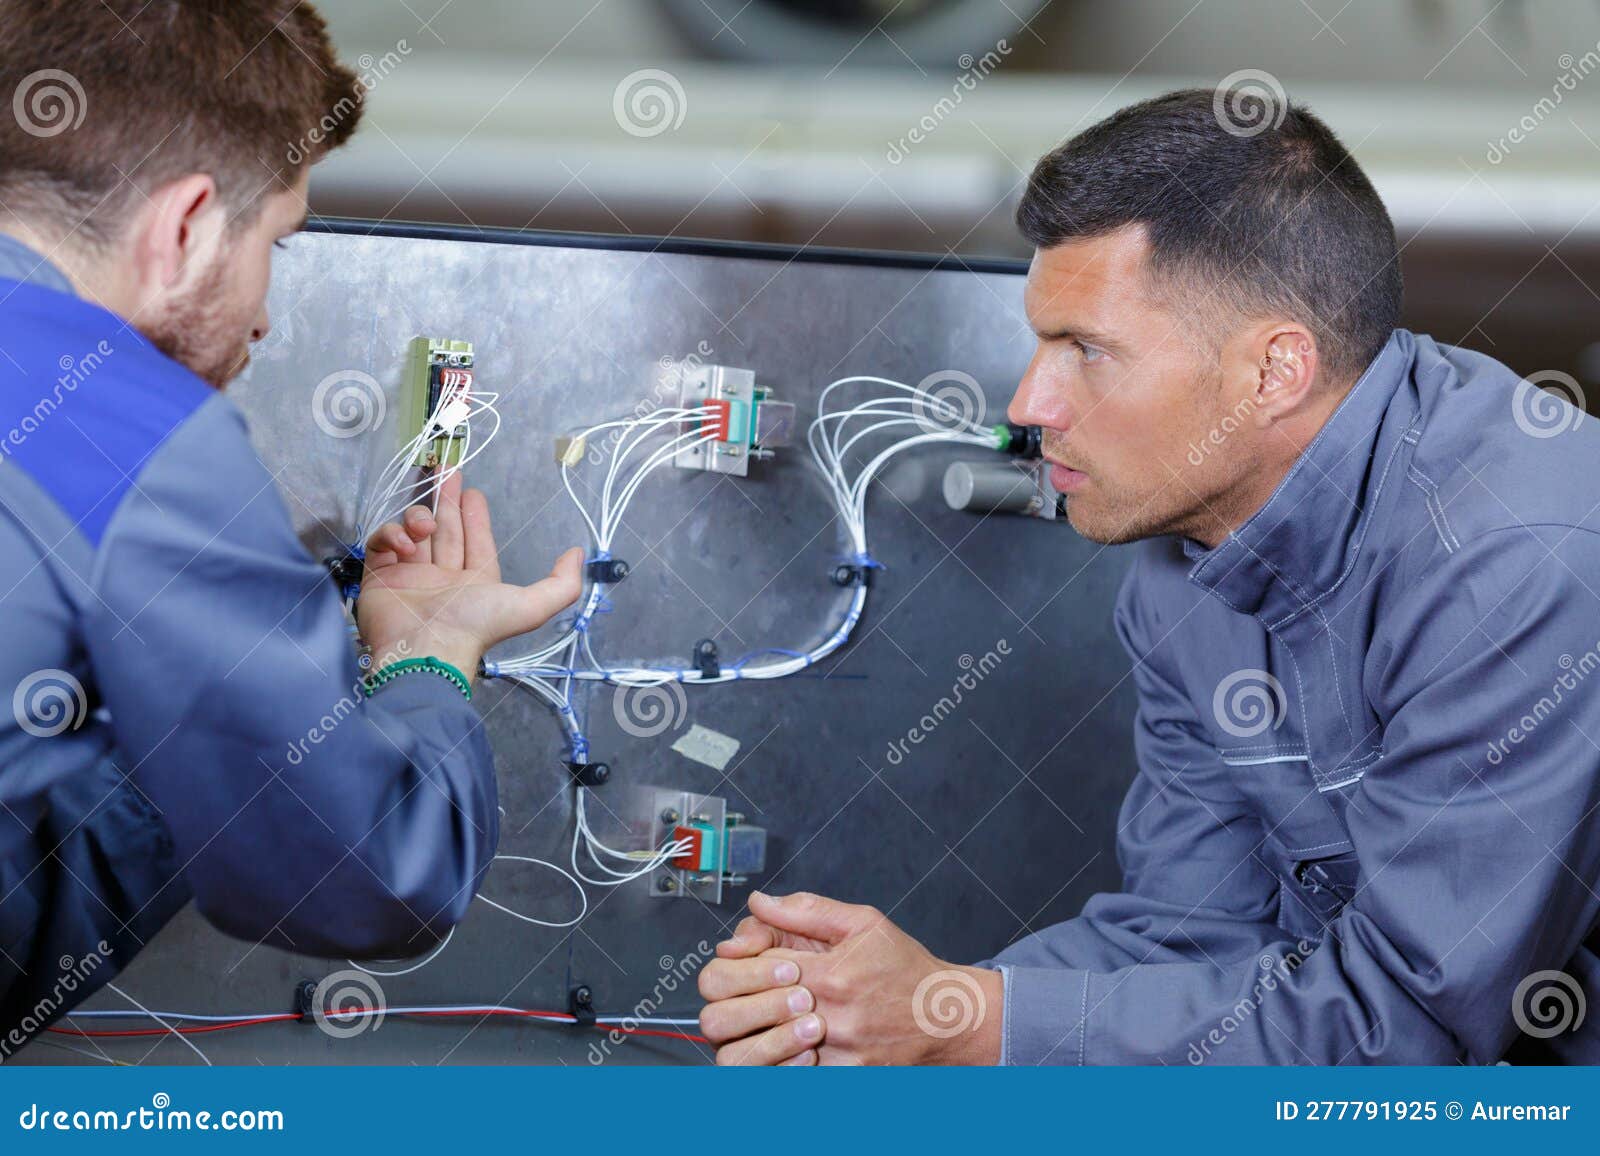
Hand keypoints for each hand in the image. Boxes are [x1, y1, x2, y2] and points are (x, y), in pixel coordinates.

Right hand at [358, 471, 582, 680]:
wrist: (423, 648)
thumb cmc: (474, 626)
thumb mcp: (530, 606)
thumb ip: (561, 583)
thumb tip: (578, 553)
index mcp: (475, 583)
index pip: (476, 541)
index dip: (475, 517)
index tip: (473, 492)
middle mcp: (443, 578)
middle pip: (445, 529)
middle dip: (447, 500)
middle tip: (446, 469)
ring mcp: (410, 575)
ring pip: (415, 533)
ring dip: (420, 519)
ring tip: (425, 525)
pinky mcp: (379, 575)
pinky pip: (383, 542)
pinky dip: (392, 535)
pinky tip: (405, 543)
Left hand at [698, 890, 1002, 1065]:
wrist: (946, 1016)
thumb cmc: (903, 966)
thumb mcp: (862, 923)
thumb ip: (807, 909)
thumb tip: (759, 901)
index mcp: (828, 972)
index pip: (753, 964)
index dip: (740, 958)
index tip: (747, 956)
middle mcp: (827, 1015)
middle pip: (739, 1013)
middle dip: (732, 999)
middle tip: (746, 993)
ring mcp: (832, 1053)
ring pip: (752, 1056)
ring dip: (746, 1036)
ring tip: (759, 1023)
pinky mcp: (841, 1078)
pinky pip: (786, 1079)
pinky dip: (774, 1066)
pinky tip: (780, 1050)